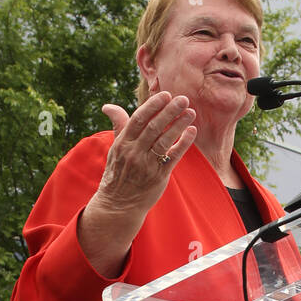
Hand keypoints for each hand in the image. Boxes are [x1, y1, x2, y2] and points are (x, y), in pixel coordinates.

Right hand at [97, 90, 196, 217]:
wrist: (118, 205)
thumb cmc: (118, 174)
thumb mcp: (114, 149)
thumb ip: (119, 126)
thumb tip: (108, 106)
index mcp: (123, 143)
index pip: (138, 119)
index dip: (153, 106)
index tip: (165, 95)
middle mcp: (134, 153)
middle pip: (154, 127)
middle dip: (170, 111)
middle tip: (183, 99)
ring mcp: (146, 165)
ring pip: (165, 140)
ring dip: (179, 124)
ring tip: (190, 112)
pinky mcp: (158, 176)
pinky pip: (173, 156)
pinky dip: (184, 142)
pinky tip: (192, 131)